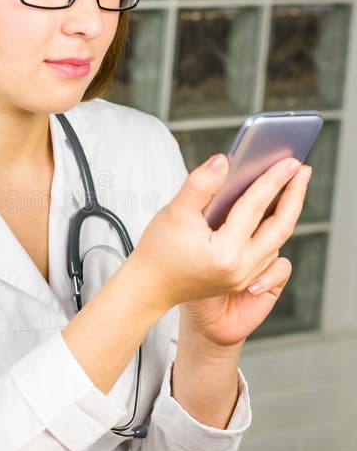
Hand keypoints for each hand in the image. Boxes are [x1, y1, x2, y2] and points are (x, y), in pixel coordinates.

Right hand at [128, 153, 311, 335]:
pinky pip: (268, 251)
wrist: (148, 289)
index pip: (255, 207)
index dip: (273, 180)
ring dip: (287, 212)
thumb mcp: (175, 213)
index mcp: (225, 252)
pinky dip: (274, 228)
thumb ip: (200, 184)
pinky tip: (274, 210)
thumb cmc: (157, 252)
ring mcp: (243, 277)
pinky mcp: (241, 279)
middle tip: (302, 169)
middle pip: (280, 227)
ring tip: (293, 185)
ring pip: (276, 241)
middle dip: (294, 196)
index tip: (289, 161)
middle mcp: (239, 268)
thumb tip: (224, 161)